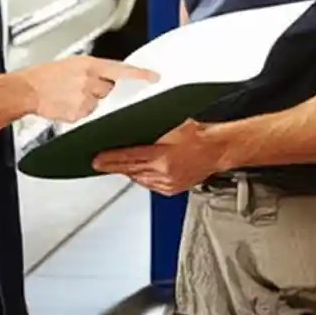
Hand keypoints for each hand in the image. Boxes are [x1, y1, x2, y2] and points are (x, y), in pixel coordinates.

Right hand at [19, 56, 157, 122]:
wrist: (27, 90)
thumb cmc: (44, 76)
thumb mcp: (71, 63)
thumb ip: (91, 69)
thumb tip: (106, 76)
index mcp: (89, 65)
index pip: (122, 70)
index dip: (140, 74)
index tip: (154, 77)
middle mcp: (89, 81)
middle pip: (110, 89)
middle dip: (101, 89)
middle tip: (83, 86)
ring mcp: (85, 99)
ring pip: (99, 103)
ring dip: (90, 100)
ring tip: (71, 95)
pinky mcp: (79, 114)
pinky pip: (88, 114)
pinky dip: (81, 111)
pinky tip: (67, 104)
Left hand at [91, 119, 227, 195]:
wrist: (219, 148)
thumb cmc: (200, 134)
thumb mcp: (171, 126)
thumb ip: (150, 132)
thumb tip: (131, 131)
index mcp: (162, 156)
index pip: (128, 158)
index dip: (110, 159)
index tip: (96, 160)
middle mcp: (164, 173)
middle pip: (130, 170)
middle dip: (113, 166)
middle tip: (99, 164)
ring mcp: (169, 183)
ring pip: (139, 178)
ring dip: (127, 172)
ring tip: (114, 166)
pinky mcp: (173, 188)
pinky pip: (150, 184)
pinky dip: (141, 178)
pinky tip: (136, 172)